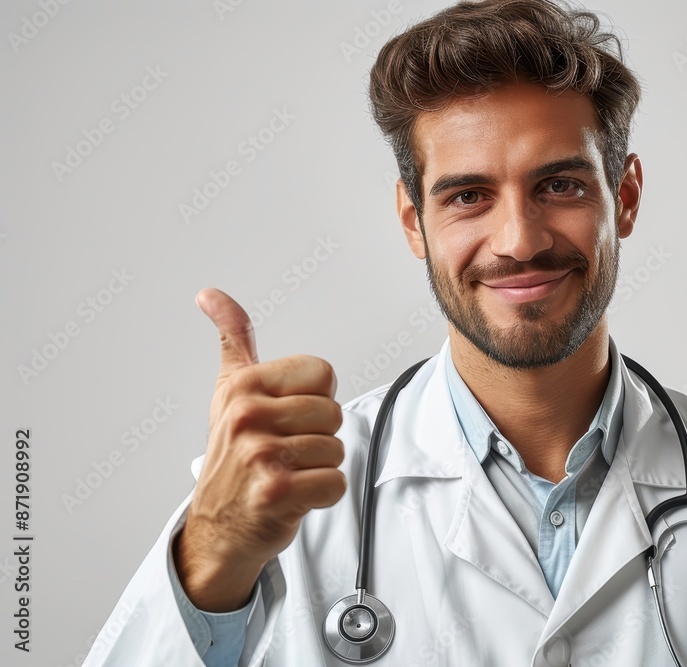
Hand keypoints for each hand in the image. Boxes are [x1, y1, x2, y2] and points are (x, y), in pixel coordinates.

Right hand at [173, 288, 346, 611]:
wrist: (218, 526)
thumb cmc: (232, 457)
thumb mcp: (229, 391)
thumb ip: (233, 339)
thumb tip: (211, 294)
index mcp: (244, 385)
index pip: (324, 374)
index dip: (314, 400)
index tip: (285, 419)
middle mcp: (248, 416)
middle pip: (334, 413)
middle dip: (318, 438)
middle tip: (285, 453)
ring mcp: (260, 454)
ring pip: (337, 450)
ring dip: (319, 469)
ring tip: (286, 474)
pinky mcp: (276, 491)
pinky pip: (335, 483)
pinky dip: (322, 496)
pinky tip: (293, 497)